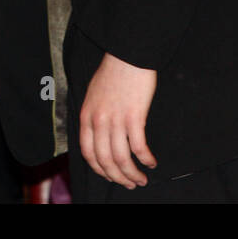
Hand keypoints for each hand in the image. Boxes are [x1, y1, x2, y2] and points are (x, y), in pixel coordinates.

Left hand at [78, 51, 157, 187]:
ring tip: (141, 179)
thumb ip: (94, 115)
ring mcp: (116, 120)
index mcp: (86, 116)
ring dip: (132, 174)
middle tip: (129, 184)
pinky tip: (151, 162)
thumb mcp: (93, 94)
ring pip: (122, 158)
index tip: (110, 175)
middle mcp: (98, 121)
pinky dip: (145, 159)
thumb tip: (99, 136)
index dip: (99, 169)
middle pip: (105, 160)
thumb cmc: (113, 72)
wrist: (127, 54)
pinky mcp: (134, 117)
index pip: (88, 153)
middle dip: (117, 177)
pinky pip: (138, 146)